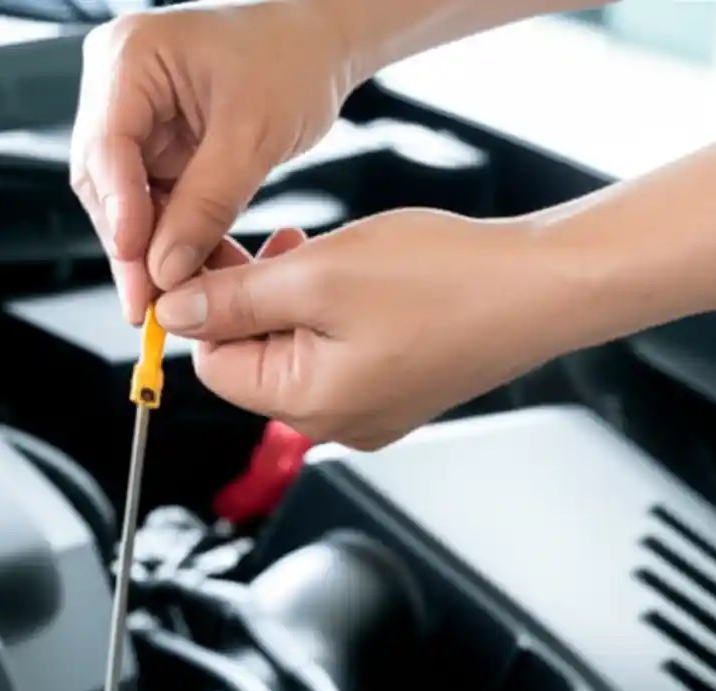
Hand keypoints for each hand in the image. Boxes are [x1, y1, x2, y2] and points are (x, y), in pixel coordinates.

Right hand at [69, 0, 362, 323]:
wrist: (318, 46)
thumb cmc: (291, 58)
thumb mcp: (253, 134)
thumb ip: (207, 204)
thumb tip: (167, 268)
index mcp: (130, 58)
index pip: (107, 146)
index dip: (120, 212)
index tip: (138, 264)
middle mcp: (118, 86)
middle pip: (104, 181)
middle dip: (131, 245)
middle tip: (150, 301)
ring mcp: (132, 118)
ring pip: (123, 201)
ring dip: (150, 250)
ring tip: (174, 297)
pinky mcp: (152, 146)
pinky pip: (150, 203)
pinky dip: (170, 239)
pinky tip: (188, 272)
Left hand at [155, 209, 579, 448]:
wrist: (542, 286)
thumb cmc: (445, 280)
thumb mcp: (317, 275)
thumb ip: (236, 298)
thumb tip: (174, 312)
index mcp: (308, 405)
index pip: (213, 364)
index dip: (206, 306)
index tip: (215, 255)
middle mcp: (336, 422)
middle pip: (252, 359)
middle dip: (251, 298)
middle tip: (274, 242)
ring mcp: (370, 409)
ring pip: (293, 349)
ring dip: (290, 296)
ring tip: (319, 252)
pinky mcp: (397, 388)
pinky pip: (335, 351)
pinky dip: (329, 309)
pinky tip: (352, 273)